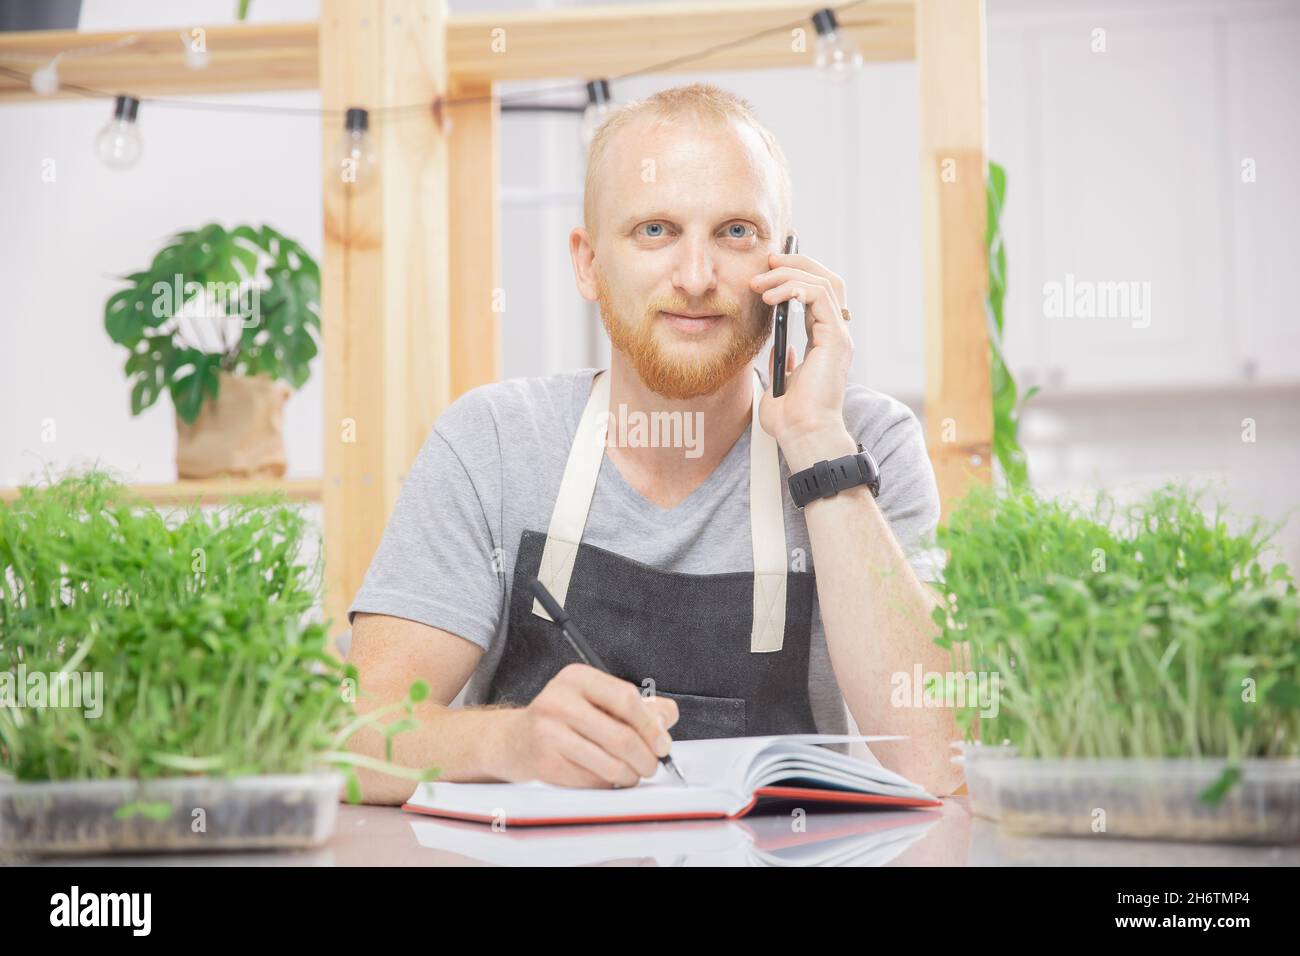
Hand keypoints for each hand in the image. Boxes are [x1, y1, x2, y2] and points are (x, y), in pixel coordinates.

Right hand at [490, 664, 679, 787]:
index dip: (650, 726)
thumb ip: (637, 706)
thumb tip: (667, 718)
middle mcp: (560, 700)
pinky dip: (607, 784)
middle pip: (621, 736)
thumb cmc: (563, 719)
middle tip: (651, 765)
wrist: (513, 741)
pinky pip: (592, 781)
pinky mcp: (545, 763)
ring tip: (632, 774)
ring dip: (630, 775)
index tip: (662, 744)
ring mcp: (549, 732)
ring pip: (609, 763)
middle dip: (646, 758)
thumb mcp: (596, 699)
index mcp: (578, 678)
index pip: (626, 698)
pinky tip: (604, 777)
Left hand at [749, 247, 854, 453]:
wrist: (802, 435)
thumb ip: (784, 361)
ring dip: (789, 275)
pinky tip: (772, 296)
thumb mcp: (781, 382)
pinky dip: (795, 288)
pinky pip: (820, 296)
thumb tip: (782, 347)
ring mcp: (838, 335)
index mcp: (824, 342)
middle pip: (826, 279)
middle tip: (767, 262)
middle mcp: (835, 335)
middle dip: (796, 263)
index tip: (766, 272)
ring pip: (823, 282)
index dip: (794, 276)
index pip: (816, 294)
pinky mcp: (835, 339)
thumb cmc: (790, 419)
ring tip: (762, 281)